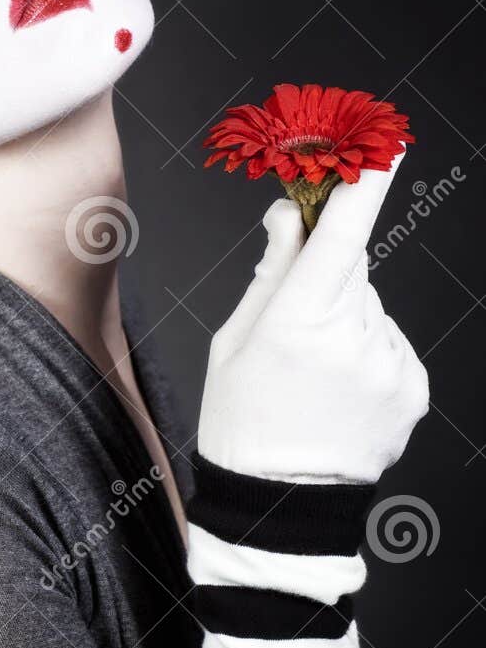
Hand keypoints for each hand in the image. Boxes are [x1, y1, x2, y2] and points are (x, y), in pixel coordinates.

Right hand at [197, 152, 429, 482]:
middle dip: (328, 279)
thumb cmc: (243, 419)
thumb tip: (291, 215)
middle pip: (352, 270)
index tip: (385, 143)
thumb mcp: (235, 340)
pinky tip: (341, 390)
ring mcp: (389, 365)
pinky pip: (391, 344)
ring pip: (372, 309)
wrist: (280, 504)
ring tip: (316, 376)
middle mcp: (353, 339)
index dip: (366, 182)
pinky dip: (370, 354)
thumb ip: (271, 272)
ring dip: (349, 322)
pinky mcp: (412, 387)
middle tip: (294, 329)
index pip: (343, 232)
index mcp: (298, 322)